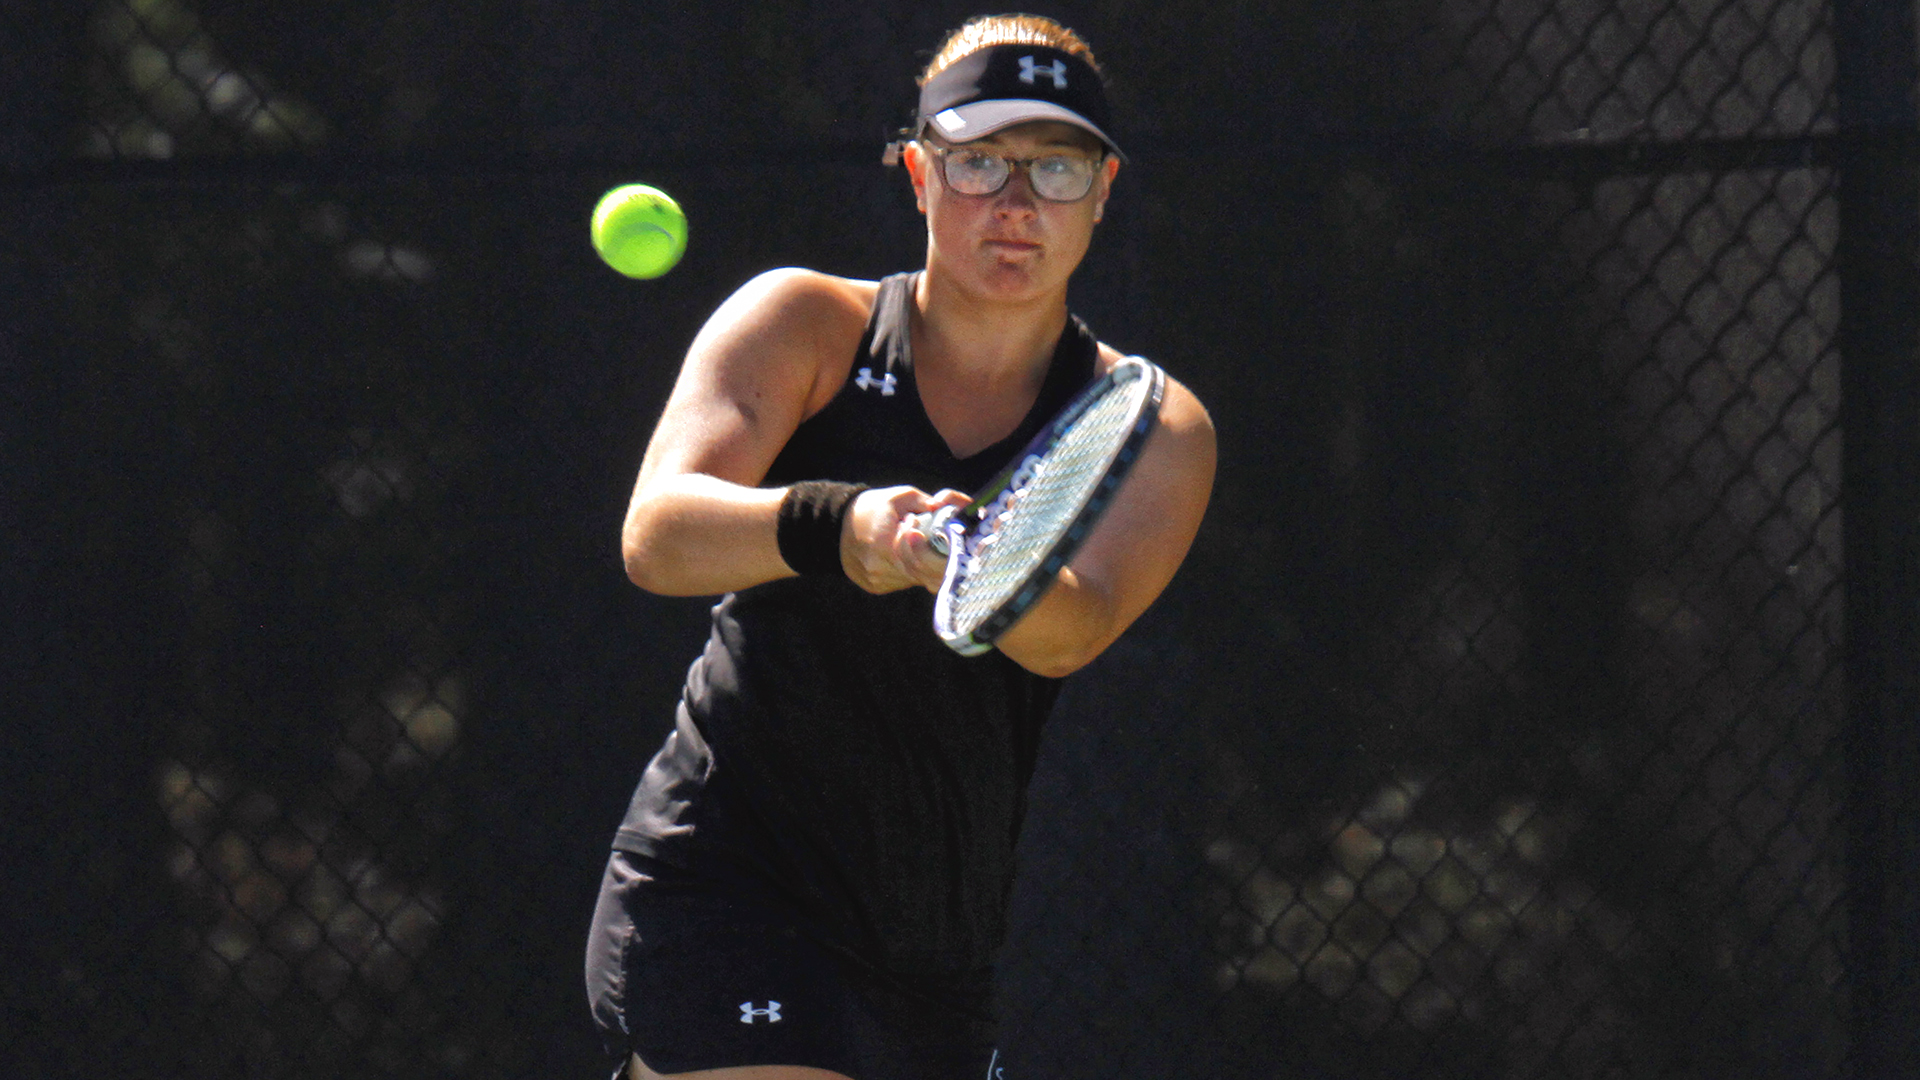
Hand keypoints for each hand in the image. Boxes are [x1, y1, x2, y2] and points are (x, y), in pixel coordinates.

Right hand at [841, 486, 968, 593]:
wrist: (835, 526)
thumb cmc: (871, 508)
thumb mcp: (899, 497)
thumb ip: (927, 503)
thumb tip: (955, 507)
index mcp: (884, 544)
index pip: (923, 559)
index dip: (932, 548)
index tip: (928, 534)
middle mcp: (879, 568)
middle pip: (922, 573)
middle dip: (933, 559)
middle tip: (929, 542)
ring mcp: (877, 580)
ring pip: (913, 579)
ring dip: (920, 566)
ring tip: (911, 546)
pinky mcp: (875, 587)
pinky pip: (901, 582)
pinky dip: (906, 570)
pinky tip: (899, 556)